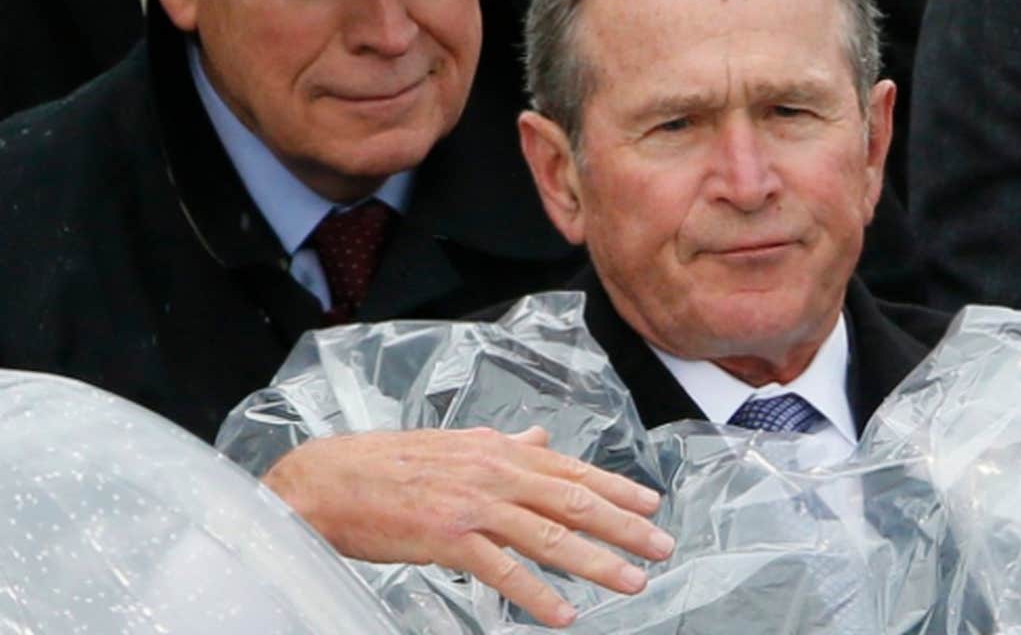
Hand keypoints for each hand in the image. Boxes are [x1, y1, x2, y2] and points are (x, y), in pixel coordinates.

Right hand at [262, 426, 674, 627]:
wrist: (326, 481)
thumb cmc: (387, 464)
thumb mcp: (455, 445)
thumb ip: (505, 446)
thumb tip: (541, 438)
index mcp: (498, 449)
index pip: (571, 471)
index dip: (617, 488)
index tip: (652, 505)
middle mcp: (494, 472)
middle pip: (573, 502)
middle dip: (624, 526)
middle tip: (662, 547)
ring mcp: (473, 505)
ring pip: (549, 537)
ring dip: (596, 563)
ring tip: (631, 583)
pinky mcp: (447, 538)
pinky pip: (503, 571)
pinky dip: (537, 595)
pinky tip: (564, 615)